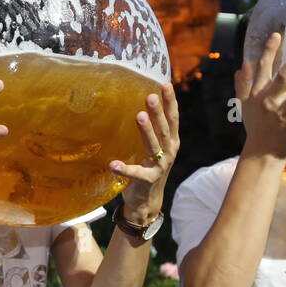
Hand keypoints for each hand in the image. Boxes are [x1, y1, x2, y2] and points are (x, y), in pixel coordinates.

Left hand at [110, 83, 179, 224]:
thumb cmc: (149, 169)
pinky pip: (135, 173)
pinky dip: (124, 169)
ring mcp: (159, 167)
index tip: (166, 85)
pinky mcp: (148, 180)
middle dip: (158, 112)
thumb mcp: (154, 148)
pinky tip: (113, 164)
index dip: (170, 102)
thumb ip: (152, 130)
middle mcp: (169, 152)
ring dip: (146, 131)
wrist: (147, 201)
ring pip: (154, 146)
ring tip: (139, 116)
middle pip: (164, 129)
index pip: (172, 118)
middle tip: (150, 96)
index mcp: (171, 142)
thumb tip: (141, 105)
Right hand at [238, 32, 285, 159]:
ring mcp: (283, 113)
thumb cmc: (255, 125)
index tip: (277, 34)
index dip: (269, 51)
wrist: (261, 152)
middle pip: (283, 78)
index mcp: (258, 93)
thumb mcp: (244, 104)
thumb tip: (244, 63)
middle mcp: (269, 101)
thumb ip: (243, 83)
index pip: (263, 68)